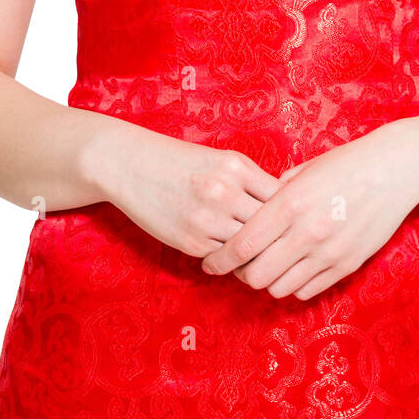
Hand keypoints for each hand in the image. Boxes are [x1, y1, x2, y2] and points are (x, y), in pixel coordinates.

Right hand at [101, 125, 280, 258]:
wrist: (129, 165)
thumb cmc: (179, 161)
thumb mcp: (220, 159)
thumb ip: (251, 180)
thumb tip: (284, 209)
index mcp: (237, 166)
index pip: (281, 198)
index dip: (288, 212)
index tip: (288, 220)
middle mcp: (225, 191)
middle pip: (269, 226)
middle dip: (276, 237)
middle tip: (281, 245)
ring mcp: (208, 219)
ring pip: (249, 247)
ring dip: (254, 253)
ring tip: (257, 254)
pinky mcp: (191, 241)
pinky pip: (225, 258)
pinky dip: (230, 258)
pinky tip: (230, 254)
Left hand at [199, 120, 418, 299]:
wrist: (395, 170)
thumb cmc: (345, 164)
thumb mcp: (302, 171)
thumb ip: (272, 196)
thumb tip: (245, 216)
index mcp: (290, 204)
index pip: (242, 246)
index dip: (218, 259)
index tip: (208, 262)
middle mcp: (308, 233)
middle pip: (256, 275)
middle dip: (240, 273)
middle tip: (237, 264)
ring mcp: (330, 253)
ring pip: (280, 288)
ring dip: (266, 280)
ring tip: (265, 264)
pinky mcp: (347, 266)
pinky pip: (307, 290)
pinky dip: (292, 283)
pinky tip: (291, 266)